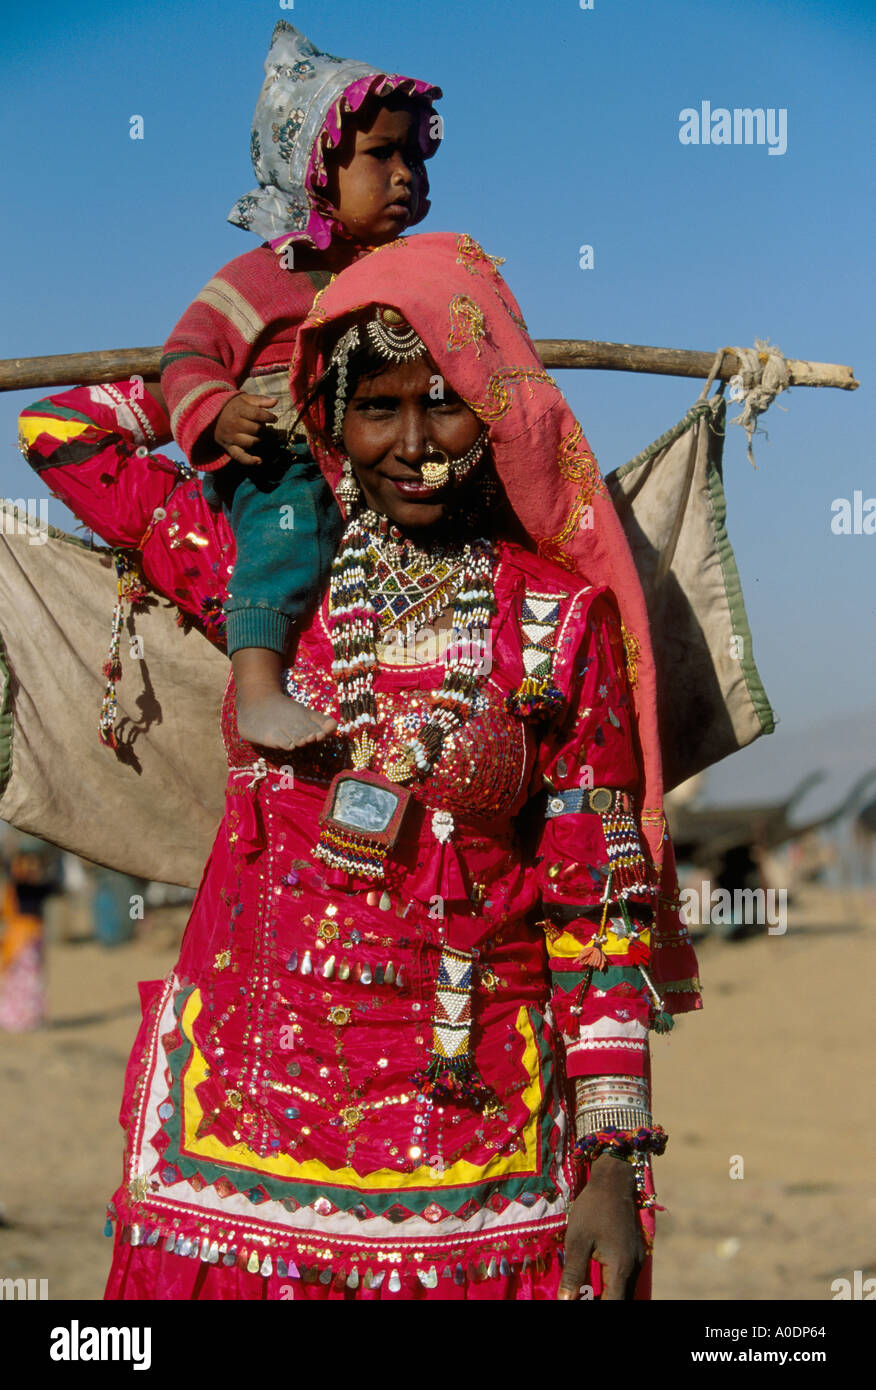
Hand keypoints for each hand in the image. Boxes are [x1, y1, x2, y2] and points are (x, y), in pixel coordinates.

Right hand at [214, 392, 278, 465]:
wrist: (211, 416)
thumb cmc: (233, 407)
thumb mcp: (245, 399)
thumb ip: (260, 400)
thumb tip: (275, 401)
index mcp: (238, 410)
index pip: (258, 415)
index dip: (268, 417)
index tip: (273, 419)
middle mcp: (233, 424)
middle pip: (256, 429)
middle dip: (262, 427)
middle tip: (259, 425)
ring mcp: (231, 437)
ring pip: (252, 442)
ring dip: (258, 439)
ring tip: (255, 434)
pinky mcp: (229, 448)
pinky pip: (240, 456)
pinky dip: (249, 460)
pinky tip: (259, 461)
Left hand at [557, 1153, 644, 1299]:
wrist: (613, 1181)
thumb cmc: (592, 1208)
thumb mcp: (577, 1240)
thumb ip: (574, 1272)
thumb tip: (565, 1300)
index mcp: (620, 1267)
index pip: (613, 1303)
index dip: (597, 1307)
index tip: (575, 1301)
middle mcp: (634, 1268)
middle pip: (622, 1300)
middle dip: (603, 1301)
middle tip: (578, 1296)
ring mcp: (637, 1260)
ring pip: (625, 1291)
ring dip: (609, 1295)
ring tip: (587, 1294)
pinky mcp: (635, 1254)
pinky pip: (626, 1280)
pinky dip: (614, 1288)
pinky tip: (598, 1286)